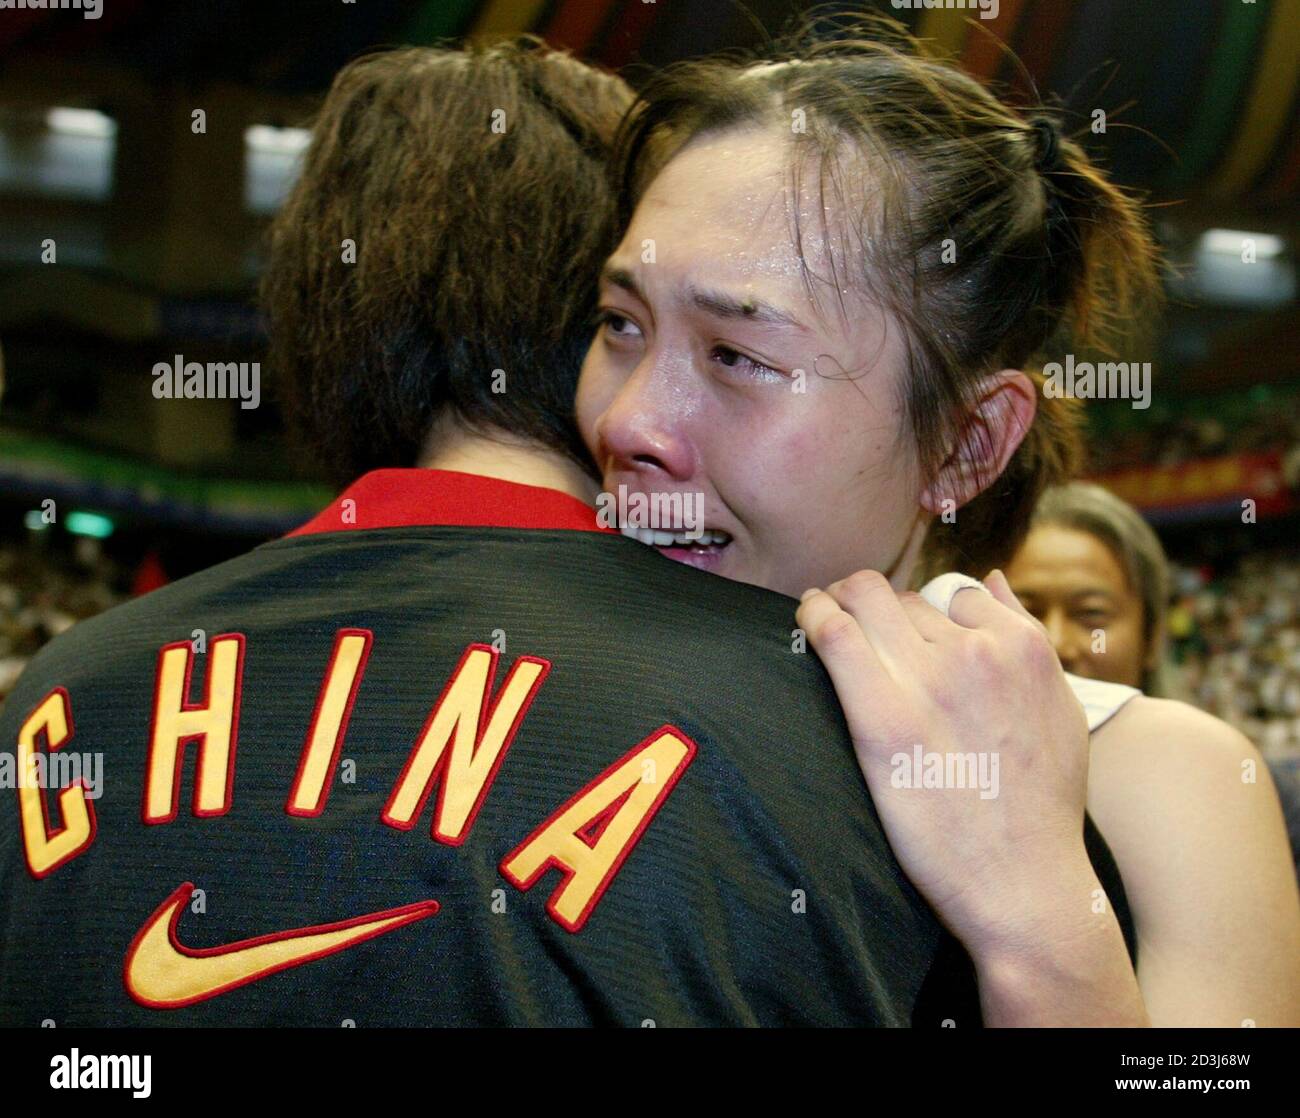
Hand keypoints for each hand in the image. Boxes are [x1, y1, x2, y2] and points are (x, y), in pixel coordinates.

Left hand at [796, 569, 1094, 958]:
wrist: (1024, 884)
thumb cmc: (1042, 807)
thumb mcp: (1062, 709)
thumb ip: (1026, 637)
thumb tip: (989, 579)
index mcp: (1022, 647)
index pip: (954, 596)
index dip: (924, 616)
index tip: (900, 633)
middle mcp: (976, 652)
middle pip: (904, 597)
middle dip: (876, 604)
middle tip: (851, 620)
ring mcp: (927, 682)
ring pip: (865, 601)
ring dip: (840, 601)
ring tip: (823, 615)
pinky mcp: (881, 719)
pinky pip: (834, 634)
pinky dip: (814, 613)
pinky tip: (806, 616)